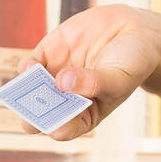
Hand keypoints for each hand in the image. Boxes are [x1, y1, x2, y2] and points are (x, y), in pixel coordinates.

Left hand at [17, 2, 160, 140]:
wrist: (133, 31)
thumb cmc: (131, 64)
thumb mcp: (118, 78)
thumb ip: (93, 82)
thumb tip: (62, 81)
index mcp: (86, 114)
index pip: (68, 128)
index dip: (60, 130)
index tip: (56, 130)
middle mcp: (67, 98)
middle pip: (44, 111)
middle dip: (35, 113)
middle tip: (32, 112)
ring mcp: (55, 76)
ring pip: (33, 89)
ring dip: (26, 91)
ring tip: (29, 89)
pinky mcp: (49, 53)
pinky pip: (30, 66)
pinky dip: (27, 68)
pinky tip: (29, 68)